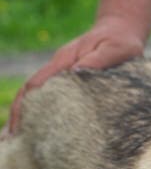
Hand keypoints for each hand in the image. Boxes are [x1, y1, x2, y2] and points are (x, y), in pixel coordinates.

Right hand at [5, 16, 146, 134]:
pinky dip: (42, 110)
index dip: (26, 104)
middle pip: (30, 92)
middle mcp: (59, 66)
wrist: (122, 28)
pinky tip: (41, 127)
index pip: (37, 83)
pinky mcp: (70, 77)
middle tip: (11, 140)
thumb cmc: (122, 40)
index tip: (20, 126)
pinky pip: (51, 95)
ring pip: (37, 94)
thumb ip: (98, 60)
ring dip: (26, 114)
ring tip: (17, 140)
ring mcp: (62, 71)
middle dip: (18, 114)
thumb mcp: (116, 49)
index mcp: (65, 60)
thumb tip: (76, 72)